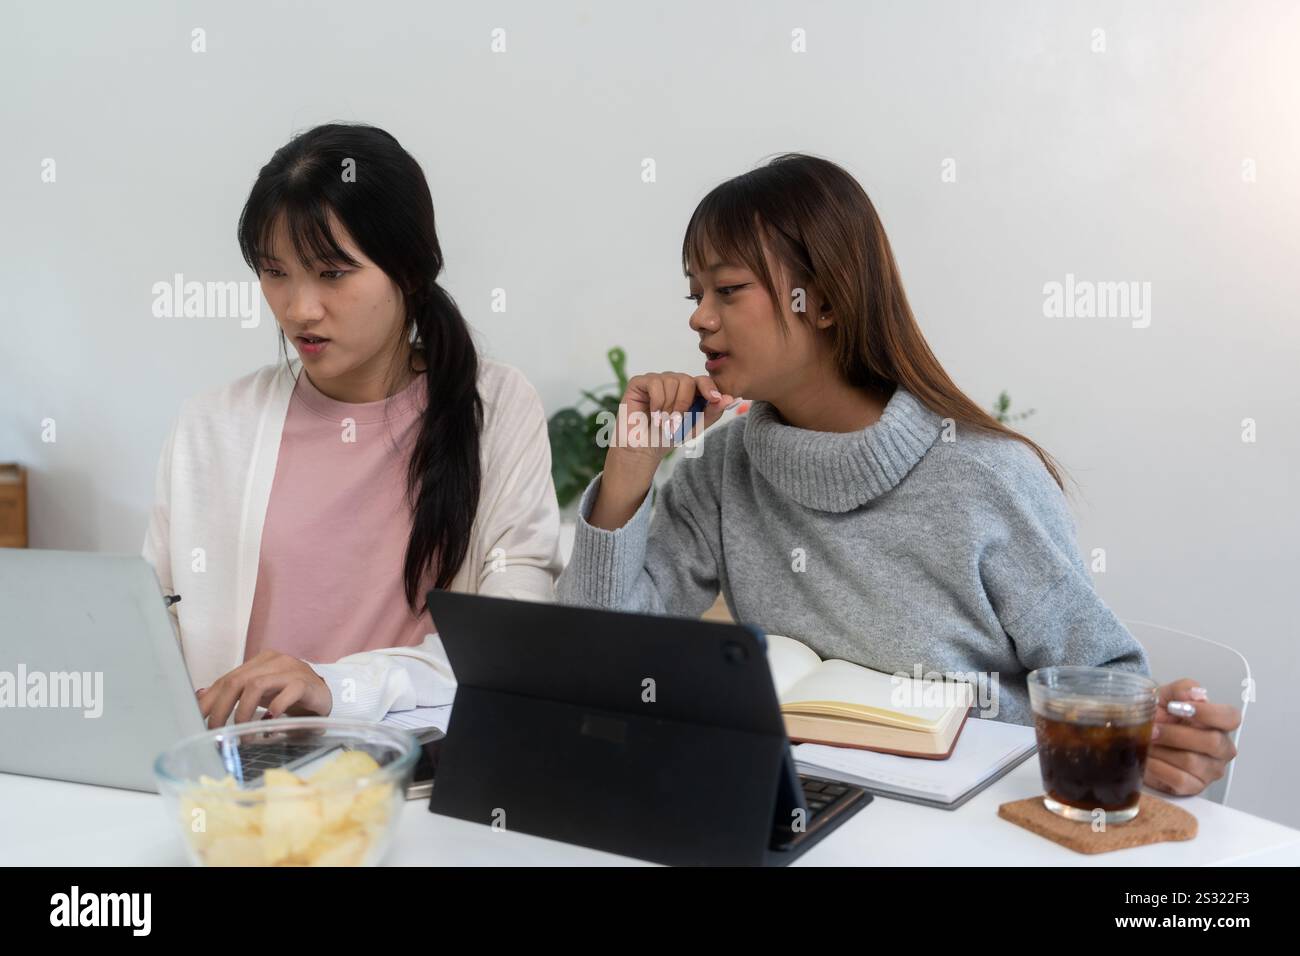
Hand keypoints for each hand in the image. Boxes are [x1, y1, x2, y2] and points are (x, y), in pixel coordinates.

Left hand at [196, 650, 332, 728]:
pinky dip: (275, 708)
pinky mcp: (307, 683)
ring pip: (257, 685)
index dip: (210, 700)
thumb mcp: (260, 694)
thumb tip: (199, 697)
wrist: (325, 697)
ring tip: (244, 733)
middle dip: (221, 709)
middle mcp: (274, 661)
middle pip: (237, 681)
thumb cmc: (290, 696)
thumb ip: (235, 694)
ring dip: (244, 712)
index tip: (197, 720)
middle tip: (217, 732)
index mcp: (259, 661)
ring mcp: (291, 669)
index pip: (227, 679)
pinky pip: (287, 693)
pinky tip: (269, 723)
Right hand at [589, 371, 734, 529]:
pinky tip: (654, 415)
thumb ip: (712, 412)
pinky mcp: (639, 382)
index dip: (710, 387)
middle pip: (687, 380)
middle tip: (676, 423)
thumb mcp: (696, 427)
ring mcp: (655, 380)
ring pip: (671, 381)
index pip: (702, 380)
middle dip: (684, 404)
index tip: (715, 398)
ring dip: (669, 407)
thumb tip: (729, 399)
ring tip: (663, 423)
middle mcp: (672, 381)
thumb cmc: (668, 437)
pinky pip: (655, 384)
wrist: (644, 450)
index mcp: (688, 390)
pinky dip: (657, 402)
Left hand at [1143, 678, 1240, 795]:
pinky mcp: (1194, 786)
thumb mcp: (1165, 695)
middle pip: (1212, 741)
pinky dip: (1158, 767)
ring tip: (1147, 742)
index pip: (1231, 717)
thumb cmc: (1158, 716)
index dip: (1208, 713)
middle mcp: (1221, 748)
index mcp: (1219, 724)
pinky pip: (1179, 779)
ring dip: (1163, 750)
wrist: (1137, 737)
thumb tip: (1196, 695)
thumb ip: (1182, 689)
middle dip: (1175, 734)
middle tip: (1153, 728)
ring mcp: (1210, 769)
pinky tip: (1148, 759)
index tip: (1178, 708)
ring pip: (1192, 761)